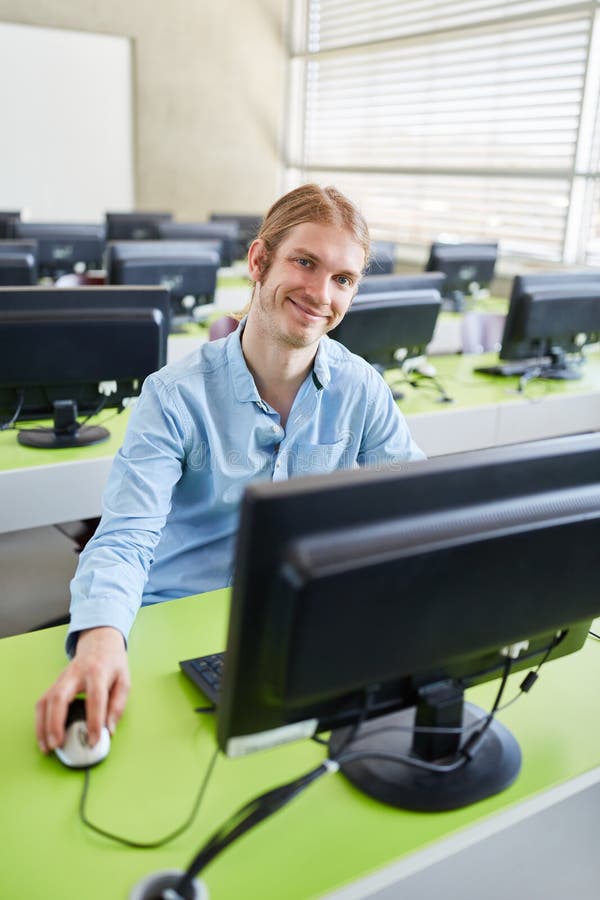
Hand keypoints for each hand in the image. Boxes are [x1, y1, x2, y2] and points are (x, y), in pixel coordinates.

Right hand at [36, 626, 129, 753]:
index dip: (94, 721)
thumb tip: (109, 730)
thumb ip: (118, 705)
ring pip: (46, 700)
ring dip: (43, 726)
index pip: (95, 698)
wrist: (99, 642)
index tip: (93, 741)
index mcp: (98, 672)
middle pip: (60, 697)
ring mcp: (62, 677)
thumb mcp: (124, 680)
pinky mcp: (54, 682)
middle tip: (57, 744)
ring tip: (47, 747)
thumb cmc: (113, 663)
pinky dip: (40, 721)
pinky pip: (42, 702)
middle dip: (56, 723)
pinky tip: (43, 736)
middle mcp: (76, 674)